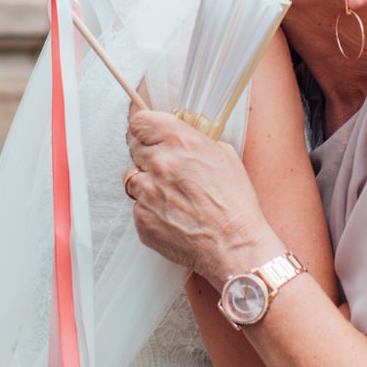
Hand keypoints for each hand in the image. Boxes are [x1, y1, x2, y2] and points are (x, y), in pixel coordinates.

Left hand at [126, 111, 280, 281]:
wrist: (233, 245)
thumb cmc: (235, 204)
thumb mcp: (224, 155)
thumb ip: (194, 139)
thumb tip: (178, 134)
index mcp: (181, 142)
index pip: (140, 121)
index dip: (142, 125)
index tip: (144, 129)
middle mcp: (161, 164)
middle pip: (134, 147)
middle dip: (147, 153)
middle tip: (165, 167)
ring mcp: (148, 192)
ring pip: (132, 177)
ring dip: (146, 181)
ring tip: (172, 194)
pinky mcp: (142, 217)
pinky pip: (137, 205)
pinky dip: (150, 207)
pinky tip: (172, 213)